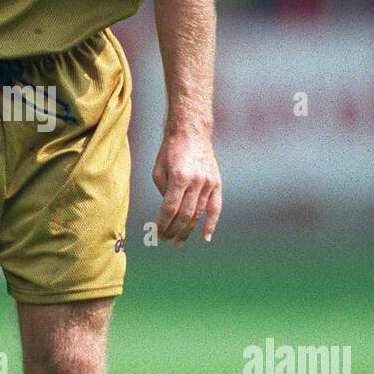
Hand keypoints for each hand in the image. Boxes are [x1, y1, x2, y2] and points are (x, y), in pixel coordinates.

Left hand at [152, 128, 221, 244]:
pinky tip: (205, 237)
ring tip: (178, 241)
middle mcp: (196, 181)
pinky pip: (216, 208)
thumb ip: (163, 191)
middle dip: (174, 230)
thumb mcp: (158, 169)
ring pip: (198, 214)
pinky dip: (211, 224)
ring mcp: (208, 183)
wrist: (191, 132)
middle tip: (165, 239)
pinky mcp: (217, 183)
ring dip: (188, 230)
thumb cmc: (170, 150)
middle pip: (185, 214)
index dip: (163, 223)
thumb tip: (169, 211)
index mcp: (179, 177)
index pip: (170, 208)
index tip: (157, 232)